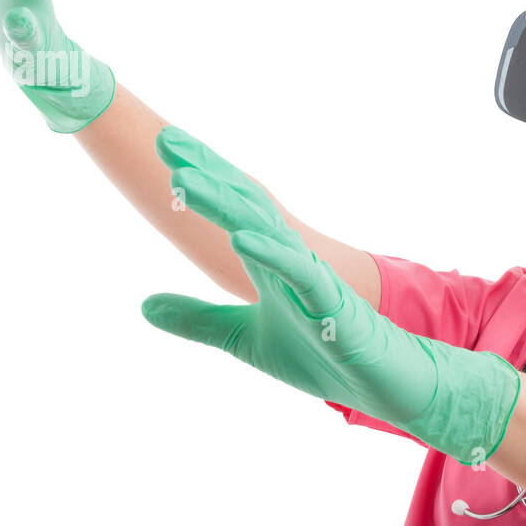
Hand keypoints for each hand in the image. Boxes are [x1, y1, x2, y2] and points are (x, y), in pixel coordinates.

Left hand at [140, 127, 521, 463]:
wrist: (382, 386)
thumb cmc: (322, 357)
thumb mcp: (243, 338)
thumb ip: (196, 320)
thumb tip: (143, 305)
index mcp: (267, 262)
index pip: (231, 209)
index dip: (200, 177)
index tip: (164, 144)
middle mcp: (289, 260)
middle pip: (244, 206)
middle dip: (207, 173)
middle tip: (165, 139)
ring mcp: (312, 280)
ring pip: (265, 231)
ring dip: (225, 205)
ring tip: (186, 181)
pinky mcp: (333, 307)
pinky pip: (300, 276)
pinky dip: (271, 255)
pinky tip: (240, 239)